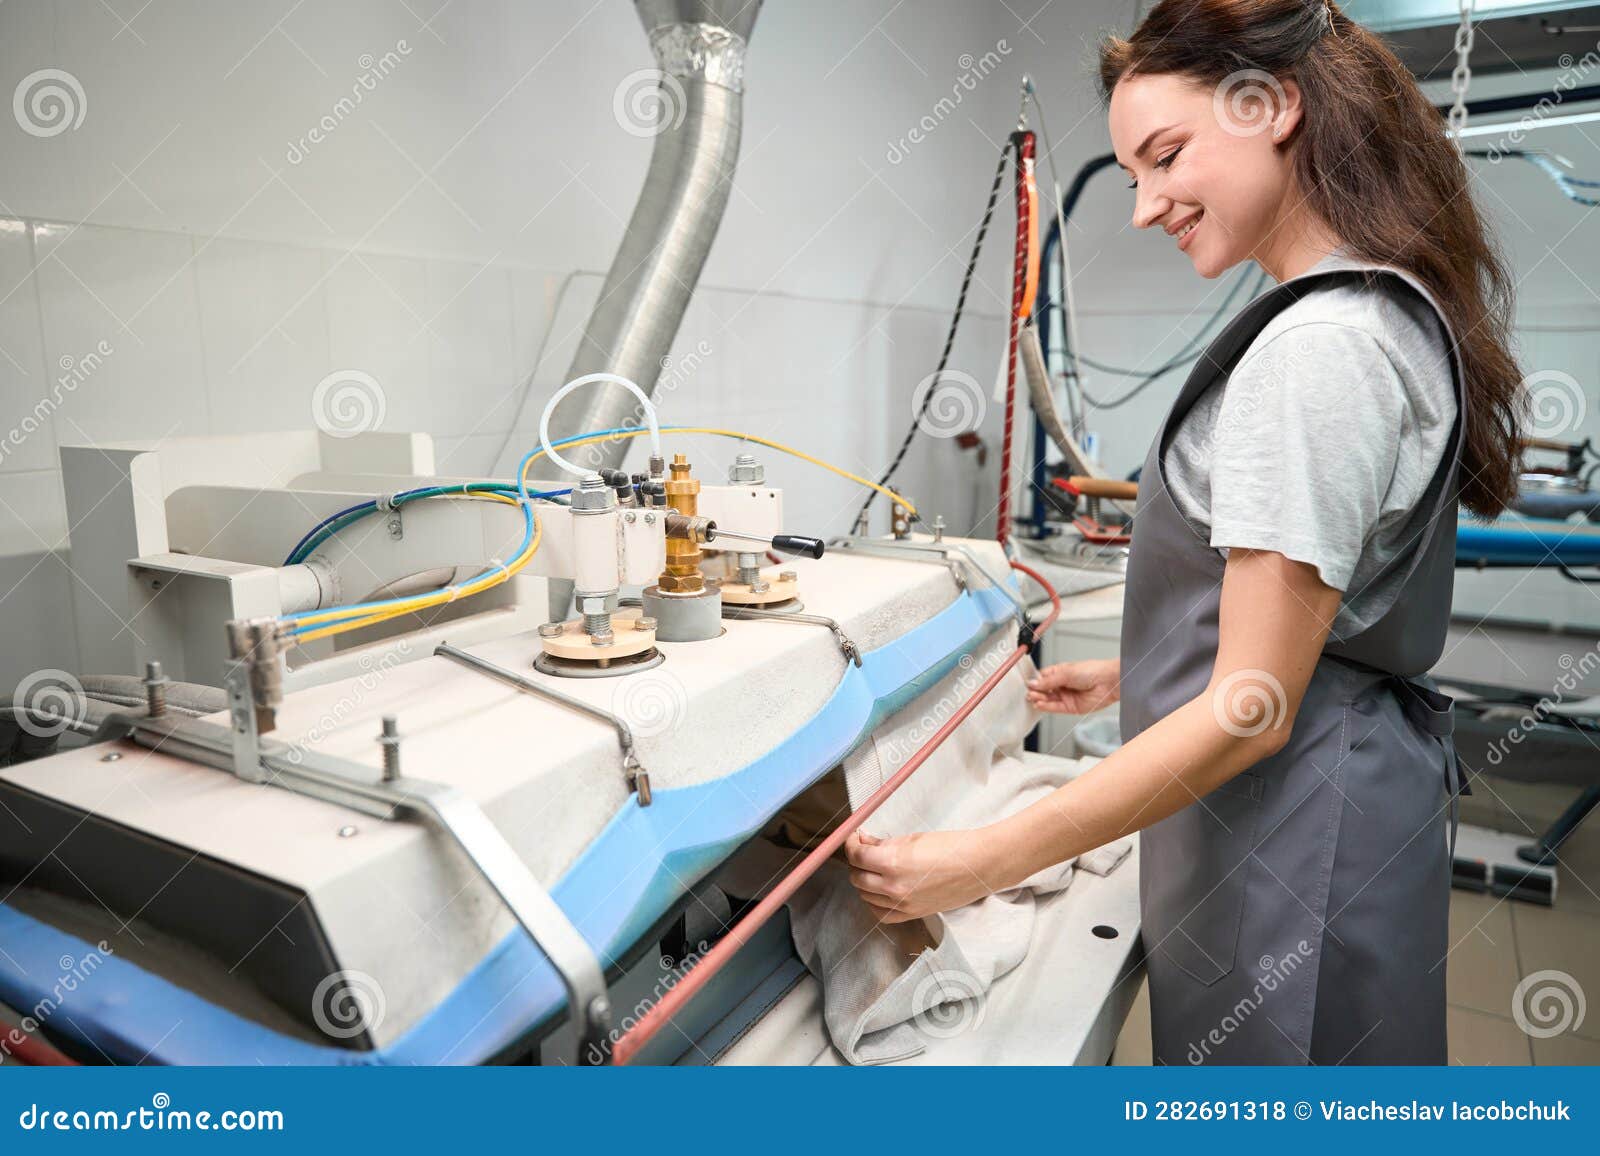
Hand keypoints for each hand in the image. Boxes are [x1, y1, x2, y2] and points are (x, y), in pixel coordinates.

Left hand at [844, 828, 1003, 923]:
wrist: (979, 866)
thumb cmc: (951, 847)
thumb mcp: (912, 838)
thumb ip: (883, 843)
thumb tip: (862, 841)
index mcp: (893, 862)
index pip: (856, 856)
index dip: (851, 844)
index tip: (854, 839)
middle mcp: (894, 886)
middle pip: (857, 877)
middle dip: (856, 862)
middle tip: (864, 851)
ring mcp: (902, 904)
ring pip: (865, 895)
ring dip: (864, 880)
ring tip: (873, 868)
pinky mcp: (911, 914)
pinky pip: (880, 913)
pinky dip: (874, 901)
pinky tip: (879, 890)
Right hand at [1026, 658, 1120, 714]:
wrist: (1108, 682)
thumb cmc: (1092, 671)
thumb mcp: (1066, 672)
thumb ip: (1048, 680)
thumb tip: (1033, 683)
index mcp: (1060, 672)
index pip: (1042, 677)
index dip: (1035, 681)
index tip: (1028, 683)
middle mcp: (1062, 685)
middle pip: (1043, 690)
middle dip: (1036, 691)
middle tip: (1030, 692)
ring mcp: (1066, 696)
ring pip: (1048, 699)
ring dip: (1039, 699)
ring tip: (1033, 698)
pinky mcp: (1071, 707)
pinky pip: (1055, 708)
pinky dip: (1046, 707)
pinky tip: (1039, 704)